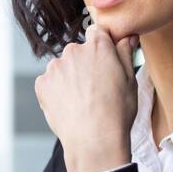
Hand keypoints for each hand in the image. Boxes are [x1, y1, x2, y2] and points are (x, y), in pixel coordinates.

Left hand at [34, 7, 137, 171]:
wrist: (94, 140)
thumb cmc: (116, 112)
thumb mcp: (130, 80)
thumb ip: (125, 53)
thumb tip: (127, 37)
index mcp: (98, 46)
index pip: (97, 32)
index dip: (102, 45)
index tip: (105, 60)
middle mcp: (73, 51)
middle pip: (78, 51)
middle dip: (85, 64)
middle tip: (95, 88)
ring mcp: (55, 67)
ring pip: (63, 67)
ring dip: (70, 78)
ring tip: (82, 101)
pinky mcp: (42, 84)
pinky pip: (49, 82)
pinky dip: (56, 91)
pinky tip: (69, 106)